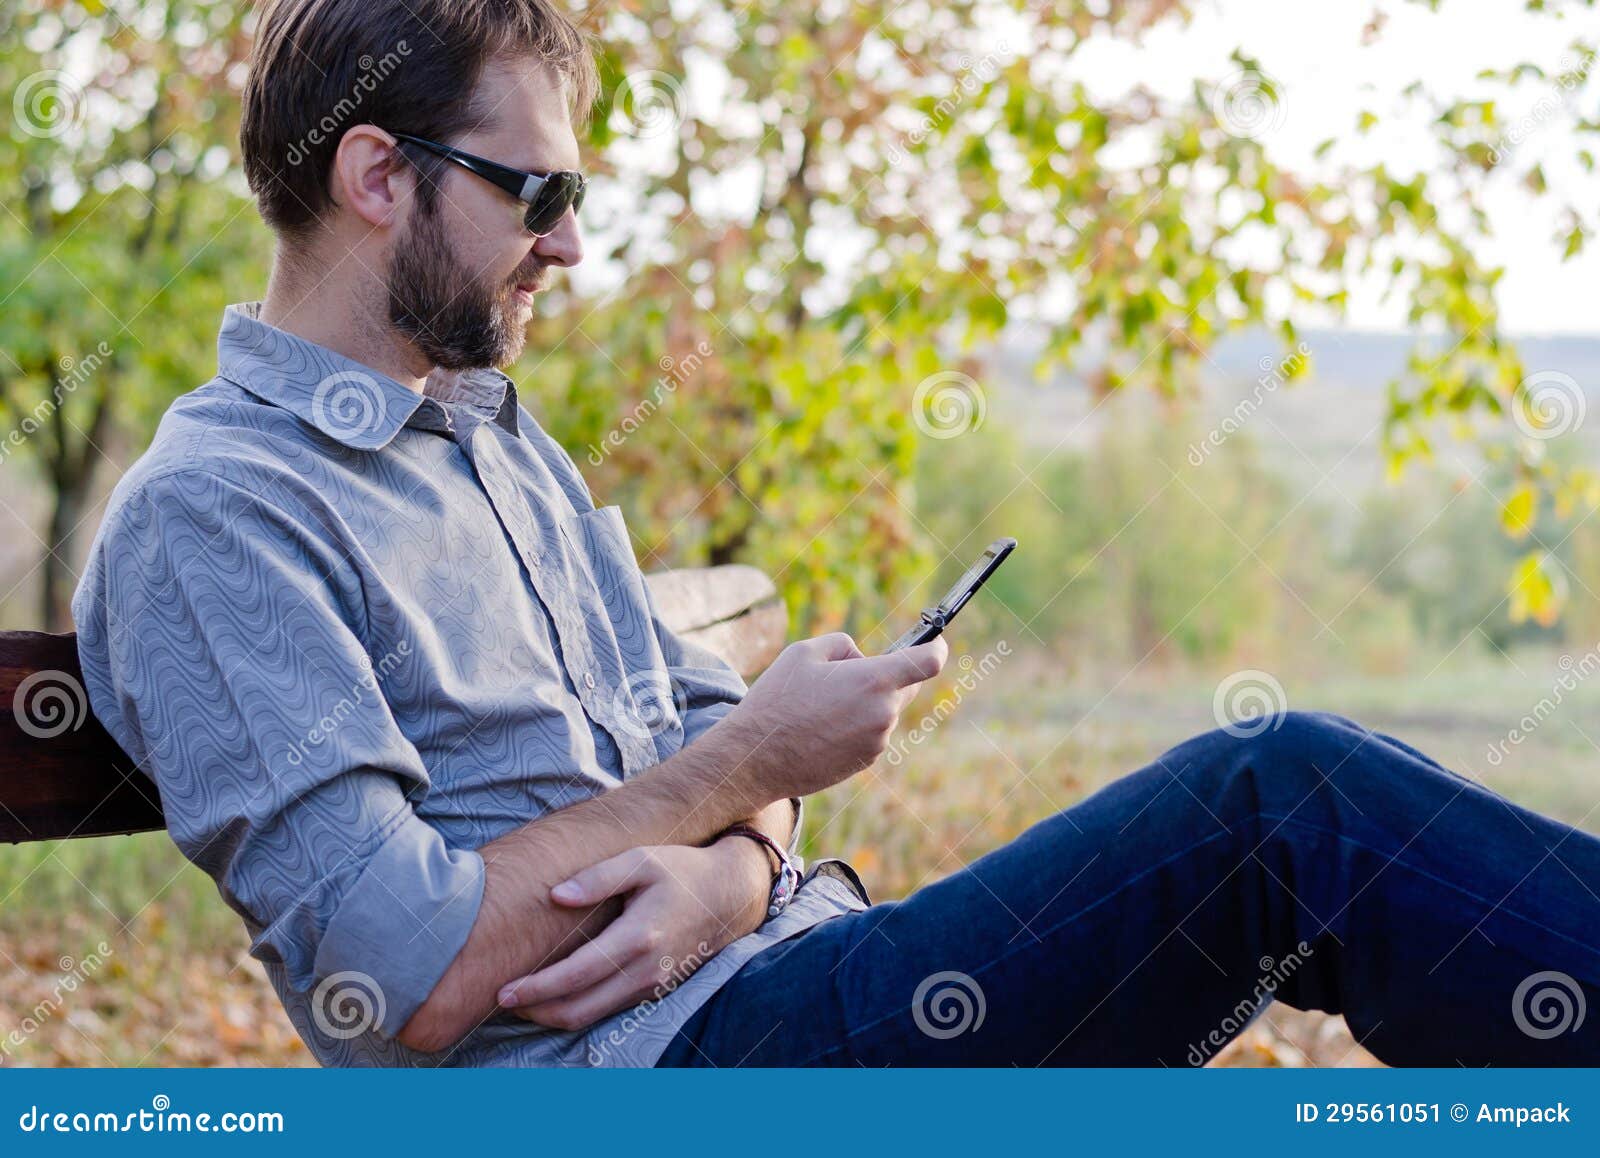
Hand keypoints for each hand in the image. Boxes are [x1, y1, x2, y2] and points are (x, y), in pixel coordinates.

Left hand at [495, 840, 769, 1031]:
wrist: (728, 896)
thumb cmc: (680, 871)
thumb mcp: (641, 860)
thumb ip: (597, 877)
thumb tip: (555, 896)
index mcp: (638, 937)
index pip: (577, 974)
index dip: (537, 988)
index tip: (504, 990)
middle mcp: (644, 970)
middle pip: (579, 1009)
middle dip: (535, 1011)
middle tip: (501, 1001)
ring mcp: (651, 986)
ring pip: (592, 1016)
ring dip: (553, 1014)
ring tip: (520, 1002)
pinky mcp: (653, 991)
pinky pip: (607, 1010)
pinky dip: (576, 1009)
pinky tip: (555, 996)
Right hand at [721, 631, 947, 801]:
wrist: (757, 758)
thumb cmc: (777, 700)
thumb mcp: (804, 652)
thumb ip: (844, 645)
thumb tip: (862, 659)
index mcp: (874, 681)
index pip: (929, 661)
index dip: (936, 647)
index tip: (934, 642)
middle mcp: (883, 713)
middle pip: (906, 687)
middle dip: (888, 677)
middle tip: (849, 676)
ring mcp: (877, 741)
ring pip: (884, 711)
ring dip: (866, 703)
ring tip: (821, 706)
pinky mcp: (866, 761)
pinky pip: (871, 734)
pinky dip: (856, 725)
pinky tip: (821, 727)